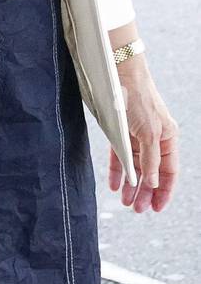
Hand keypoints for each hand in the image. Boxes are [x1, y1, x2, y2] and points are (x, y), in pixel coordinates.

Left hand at [110, 56, 178, 212]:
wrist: (119, 73)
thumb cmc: (138, 99)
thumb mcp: (148, 133)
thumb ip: (150, 159)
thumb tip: (151, 182)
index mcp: (168, 139)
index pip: (169, 172)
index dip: (164, 191)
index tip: (156, 209)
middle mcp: (154, 138)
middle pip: (151, 172)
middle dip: (145, 192)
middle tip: (136, 210)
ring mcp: (136, 135)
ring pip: (135, 166)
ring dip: (131, 185)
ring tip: (125, 202)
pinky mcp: (120, 130)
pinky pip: (120, 155)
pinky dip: (118, 170)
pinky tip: (114, 184)